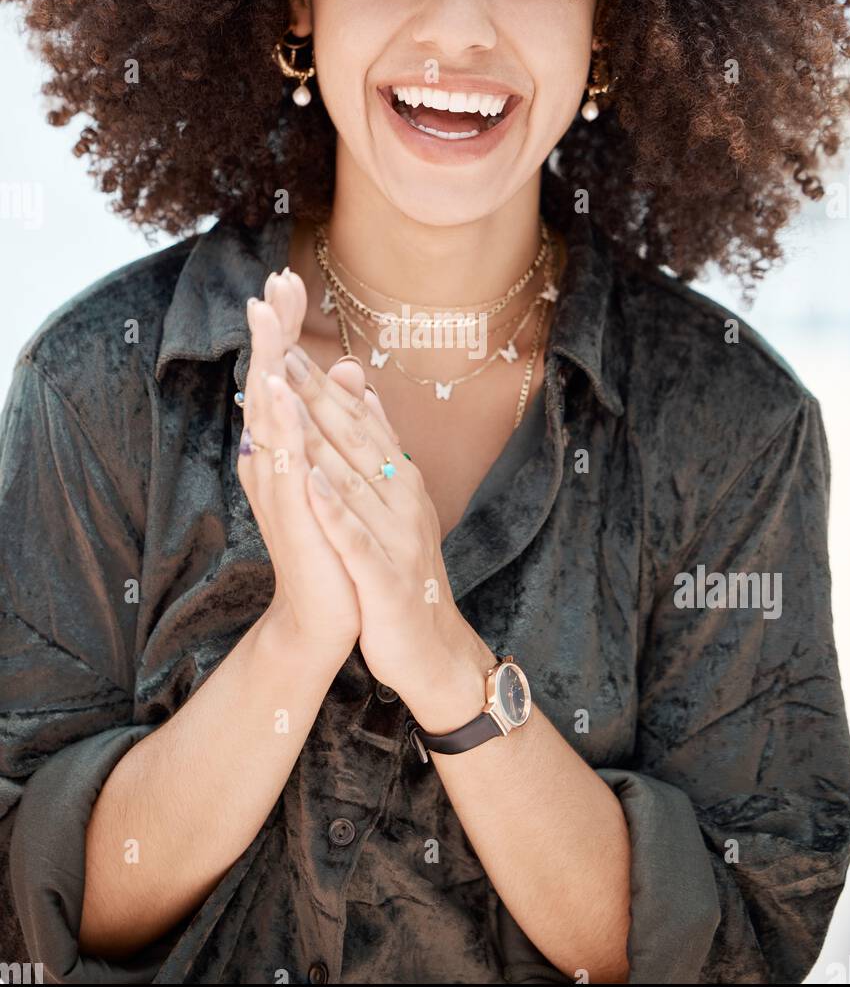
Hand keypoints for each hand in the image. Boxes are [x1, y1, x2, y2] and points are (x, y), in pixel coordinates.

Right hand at [236, 266, 364, 663]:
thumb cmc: (334, 541)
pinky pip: (282, 464)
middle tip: (272, 282)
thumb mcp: (339, 472)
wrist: (330, 610)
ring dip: (266, 364)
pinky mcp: (291, 515)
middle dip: (271, 332)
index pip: (282, 375)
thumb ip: (339, 421)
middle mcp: (273, 461)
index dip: (284, 329)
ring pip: (268, 415)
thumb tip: (352, 372)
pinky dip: (280, 427)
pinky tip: (277, 394)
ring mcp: (279, 486)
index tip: (287, 280)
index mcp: (286, 447)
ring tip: (264, 317)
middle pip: (268, 383)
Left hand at [279, 339, 485, 703]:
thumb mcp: (392, 499)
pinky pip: (358, 538)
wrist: (430, 647)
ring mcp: (396, 535)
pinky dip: (336, 510)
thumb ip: (377, 442)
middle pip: (353, 438)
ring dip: (319, 437)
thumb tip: (360, 383)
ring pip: (353, 479)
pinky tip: (311, 483)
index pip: (356, 420)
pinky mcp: (385, 577)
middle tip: (281, 347)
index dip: (320, 380)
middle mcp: (402, 497)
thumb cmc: (401, 568)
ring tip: (287, 401)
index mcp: (399, 478)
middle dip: (315, 392)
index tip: (286, 339)